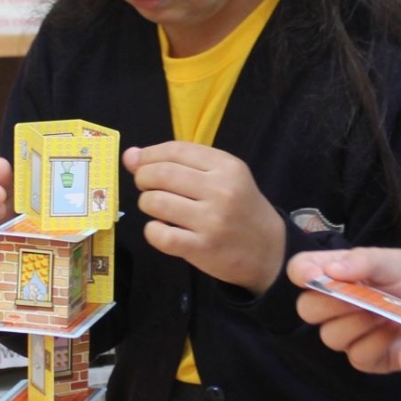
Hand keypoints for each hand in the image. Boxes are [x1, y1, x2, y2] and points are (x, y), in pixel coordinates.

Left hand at [123, 141, 284, 293]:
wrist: (269, 250)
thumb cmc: (241, 208)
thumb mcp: (223, 177)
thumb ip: (181, 163)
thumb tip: (130, 156)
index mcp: (227, 167)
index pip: (176, 150)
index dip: (149, 154)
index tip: (139, 163)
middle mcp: (221, 190)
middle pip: (162, 174)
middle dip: (143, 178)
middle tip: (146, 186)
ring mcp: (212, 220)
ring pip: (156, 202)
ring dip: (146, 203)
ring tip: (155, 207)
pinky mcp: (202, 248)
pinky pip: (160, 235)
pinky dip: (152, 230)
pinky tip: (161, 229)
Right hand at [287, 247, 400, 375]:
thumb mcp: (398, 261)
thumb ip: (364, 262)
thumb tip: (329, 270)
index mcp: (340, 273)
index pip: (302, 270)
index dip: (302, 274)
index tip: (316, 277)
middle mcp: (339, 303)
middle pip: (307, 309)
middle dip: (329, 305)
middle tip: (358, 299)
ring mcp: (353, 332)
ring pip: (330, 337)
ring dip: (356, 326)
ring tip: (383, 315)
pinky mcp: (370, 358)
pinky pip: (356, 358)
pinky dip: (374, 346)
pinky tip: (393, 334)